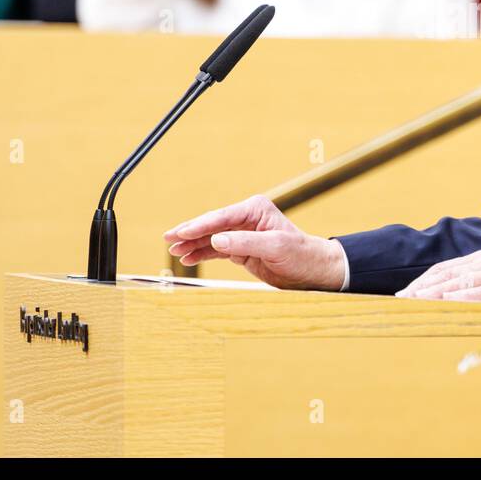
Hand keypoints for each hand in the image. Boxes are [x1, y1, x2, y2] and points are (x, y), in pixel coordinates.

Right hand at [162, 194, 345, 290]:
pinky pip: (217, 249)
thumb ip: (246, 242)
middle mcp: (247, 218)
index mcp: (255, 209)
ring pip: (211, 237)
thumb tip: (217, 239)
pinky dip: (202, 253)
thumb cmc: (300, 254)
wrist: (313, 270)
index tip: (181, 232)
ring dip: (193, 244)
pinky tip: (189, 258)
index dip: (199, 225)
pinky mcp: (242, 249)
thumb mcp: (275, 247)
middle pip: (212, 224)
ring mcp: (243, 233)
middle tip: (168, 238)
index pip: (221, 217)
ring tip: (175, 252)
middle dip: (190, 232)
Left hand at [395, 250, 480, 303]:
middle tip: (401, 299)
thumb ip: (474, 283)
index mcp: (479, 260)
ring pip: (458, 282)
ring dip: (435, 292)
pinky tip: (446, 303)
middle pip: (445, 274)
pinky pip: (479, 292)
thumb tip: (450, 297)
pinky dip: (461, 298)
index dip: (422, 280)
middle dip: (421, 286)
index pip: (443, 269)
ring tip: (416, 301)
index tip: (405, 292)